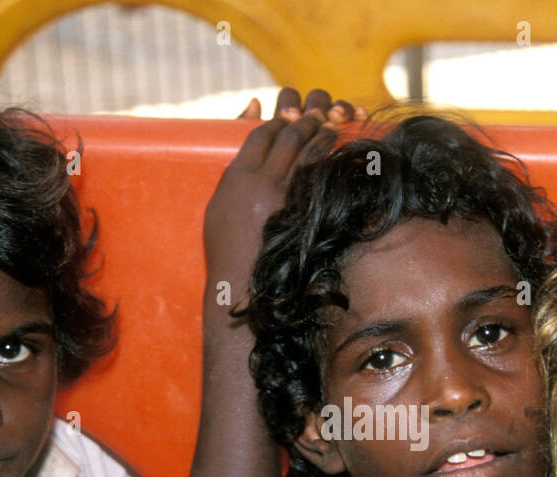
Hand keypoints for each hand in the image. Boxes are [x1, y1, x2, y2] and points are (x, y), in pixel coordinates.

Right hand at [204, 88, 364, 314]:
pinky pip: (319, 180)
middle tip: (317, 113)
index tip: (286, 117)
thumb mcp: (219, 202)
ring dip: (322, 136)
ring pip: (308, 155)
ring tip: (332, 125)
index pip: (261, 135)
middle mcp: (261, 183)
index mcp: (237, 177)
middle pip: (287, 139)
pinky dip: (329, 163)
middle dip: (304, 122)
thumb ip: (234, 164)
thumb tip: (251, 113)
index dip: (276, 122)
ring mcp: (284, 199)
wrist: (239, 282)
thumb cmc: (225, 243)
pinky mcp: (301, 215)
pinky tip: (337, 155)